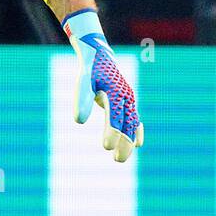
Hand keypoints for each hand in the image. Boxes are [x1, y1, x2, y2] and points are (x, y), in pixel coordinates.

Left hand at [63, 8, 142, 161]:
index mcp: (115, 91)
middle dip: (122, 142)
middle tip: (117, 160)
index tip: (106, 147)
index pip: (115, 116)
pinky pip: (135, 118)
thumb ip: (82, 99)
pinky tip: (137, 144)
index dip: (111, 132)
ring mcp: (129, 99)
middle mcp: (126, 96)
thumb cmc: (90, 69)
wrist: (100, 54)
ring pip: (132, 123)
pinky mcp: (128, 101)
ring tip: (120, 159)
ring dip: (128, 141)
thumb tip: (79, 121)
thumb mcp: (83, 81)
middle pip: (126, 123)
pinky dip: (136, 130)